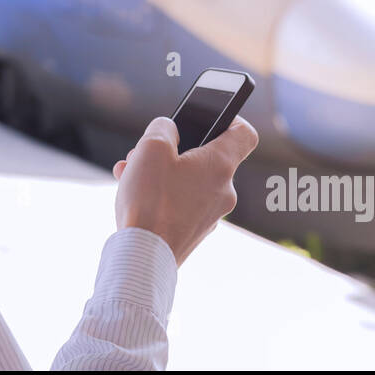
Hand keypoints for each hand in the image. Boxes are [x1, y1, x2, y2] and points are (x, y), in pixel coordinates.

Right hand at [112, 114, 258, 265]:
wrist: (143, 257)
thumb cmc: (150, 200)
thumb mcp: (150, 148)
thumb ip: (162, 128)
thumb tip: (168, 131)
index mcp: (220, 165)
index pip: (245, 134)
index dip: (231, 119)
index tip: (212, 116)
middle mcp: (223, 191)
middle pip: (207, 158)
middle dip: (174, 149)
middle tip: (146, 150)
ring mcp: (210, 215)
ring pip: (189, 181)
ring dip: (162, 172)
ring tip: (130, 172)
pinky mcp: (192, 232)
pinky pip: (181, 204)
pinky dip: (161, 195)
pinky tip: (133, 195)